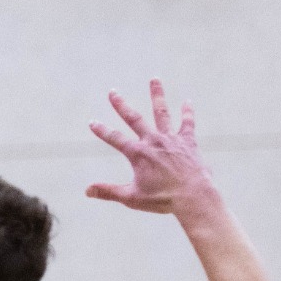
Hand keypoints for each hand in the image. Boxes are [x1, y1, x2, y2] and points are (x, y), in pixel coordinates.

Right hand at [87, 81, 214, 214]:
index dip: (102, 130)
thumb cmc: (163, 199)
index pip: (115, 138)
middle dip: (121, 105)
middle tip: (112, 92)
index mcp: (138, 154)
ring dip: (157, 95)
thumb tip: (87, 191)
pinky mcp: (188, 142)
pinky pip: (187, 123)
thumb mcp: (132, 197)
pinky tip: (187, 102)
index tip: (92, 122)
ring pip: (162, 113)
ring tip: (154, 80)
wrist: (193, 197)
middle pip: (134, 119)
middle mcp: (153, 141)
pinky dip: (187, 113)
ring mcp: (171, 139)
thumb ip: (108, 191)